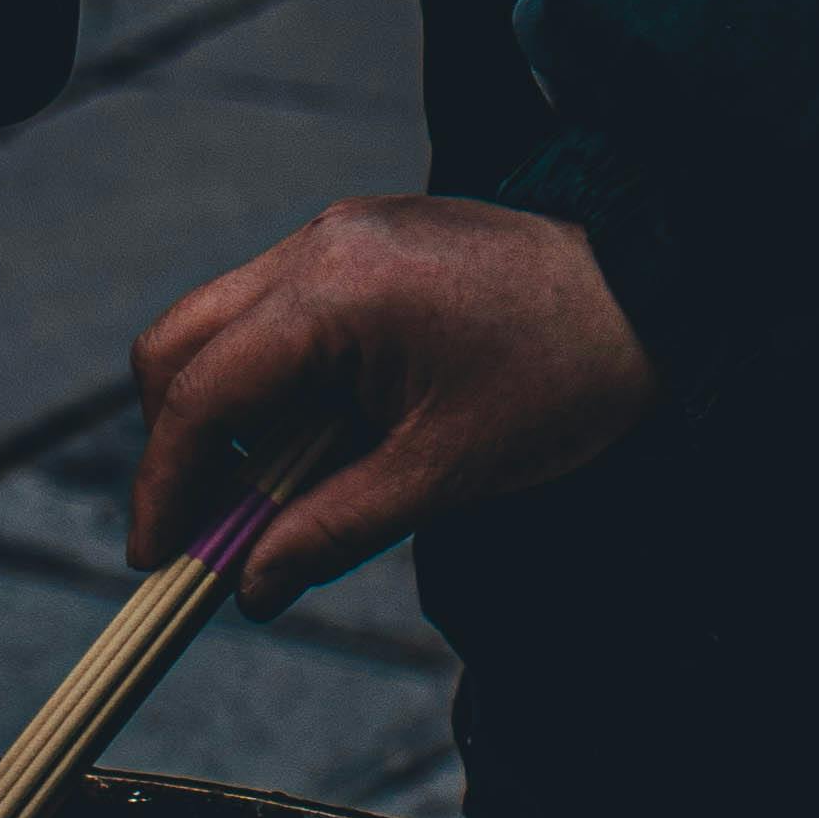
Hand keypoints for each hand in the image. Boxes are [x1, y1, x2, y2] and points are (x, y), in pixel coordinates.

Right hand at [127, 198, 660, 606]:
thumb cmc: (570, 377)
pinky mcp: (363, 240)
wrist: (663, 295)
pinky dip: (272, 383)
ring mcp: (339, 232)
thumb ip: (331, 529)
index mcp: (337, 292)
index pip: (201, 392)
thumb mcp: (446, 474)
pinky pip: (276, 312)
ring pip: (221, 326)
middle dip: (177, 445)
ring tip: (271, 495)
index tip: (156, 556)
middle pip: (181, 345)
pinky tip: (317, 439)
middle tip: (203, 530)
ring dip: (226, 415)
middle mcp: (320, 244)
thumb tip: (251, 585)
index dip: (166, 484)